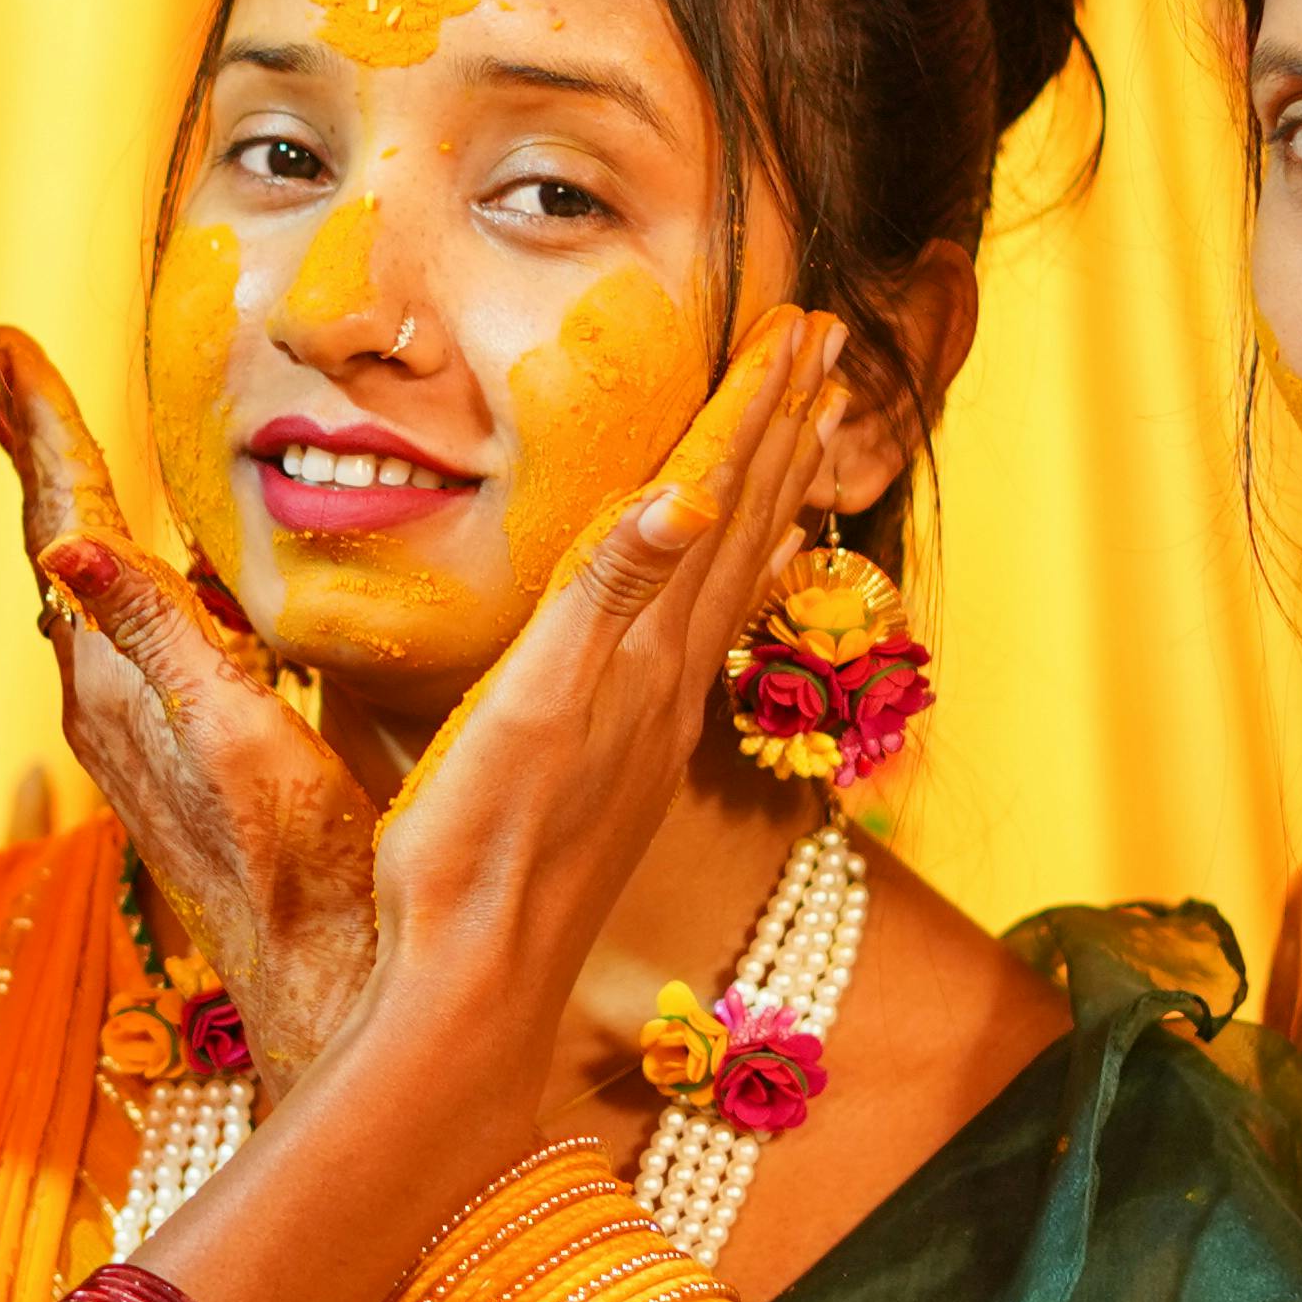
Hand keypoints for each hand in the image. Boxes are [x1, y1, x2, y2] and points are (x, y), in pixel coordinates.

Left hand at [0, 329, 380, 1084]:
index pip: (68, 519)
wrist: (327, 993)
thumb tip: (61, 549)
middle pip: (58, 541)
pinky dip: (127, 570)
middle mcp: (108, 698)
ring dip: (68, 501)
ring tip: (48, 435)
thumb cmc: (308, 876)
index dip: (42, 422)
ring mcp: (133, 729)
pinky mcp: (167, 754)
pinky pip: (128, 631)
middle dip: (35, 443)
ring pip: (87, 586)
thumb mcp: (241, 744)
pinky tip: (157, 563)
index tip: (2, 339)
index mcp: (123, 676)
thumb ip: (160, 640)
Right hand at [350, 313, 843, 1104]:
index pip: (719, 498)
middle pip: (749, 525)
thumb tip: (687, 492)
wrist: (474, 978)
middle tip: (827, 342)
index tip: (798, 324)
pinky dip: (734, 578)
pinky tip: (730, 581)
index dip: (755, 407)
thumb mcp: (533, 702)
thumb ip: (606, 592)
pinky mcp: (630, 758)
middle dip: (784, 427)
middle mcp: (673, 676)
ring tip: (806, 431)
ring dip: (772, 494)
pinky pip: (707, 633)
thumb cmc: (480, 842)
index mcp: (651, 648)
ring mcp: (657, 720)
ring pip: (738, 578)